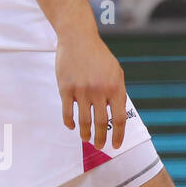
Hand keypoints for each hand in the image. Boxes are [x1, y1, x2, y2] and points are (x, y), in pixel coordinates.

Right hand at [56, 29, 128, 150]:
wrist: (78, 39)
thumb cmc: (99, 57)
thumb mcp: (116, 72)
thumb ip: (117, 92)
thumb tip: (115, 114)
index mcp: (115, 87)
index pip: (119, 118)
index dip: (119, 135)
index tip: (116, 145)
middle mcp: (99, 90)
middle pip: (102, 123)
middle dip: (101, 139)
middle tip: (99, 147)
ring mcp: (82, 90)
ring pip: (84, 120)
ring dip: (85, 133)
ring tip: (86, 139)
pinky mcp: (66, 89)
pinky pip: (68, 112)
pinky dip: (70, 123)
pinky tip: (72, 127)